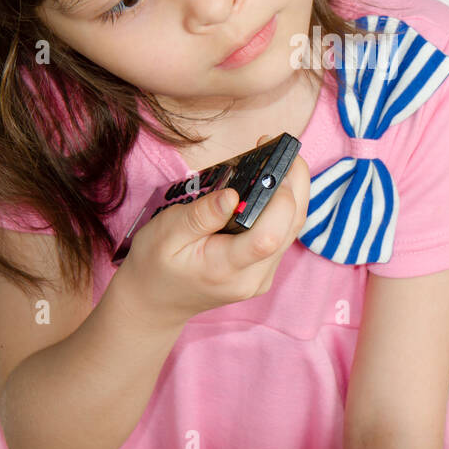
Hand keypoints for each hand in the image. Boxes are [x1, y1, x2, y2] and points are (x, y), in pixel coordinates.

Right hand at [117, 134, 310, 326]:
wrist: (155, 301)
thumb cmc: (155, 264)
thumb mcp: (165, 234)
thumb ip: (199, 215)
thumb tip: (233, 195)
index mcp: (225, 269)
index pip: (267, 237)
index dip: (278, 199)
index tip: (268, 164)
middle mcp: (252, 277)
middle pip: (289, 228)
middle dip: (293, 183)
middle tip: (278, 147)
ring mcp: (262, 276)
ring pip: (292, 228)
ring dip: (291, 190)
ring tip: (275, 158)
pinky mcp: (265, 269)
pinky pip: (284, 233)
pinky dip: (282, 206)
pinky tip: (270, 184)